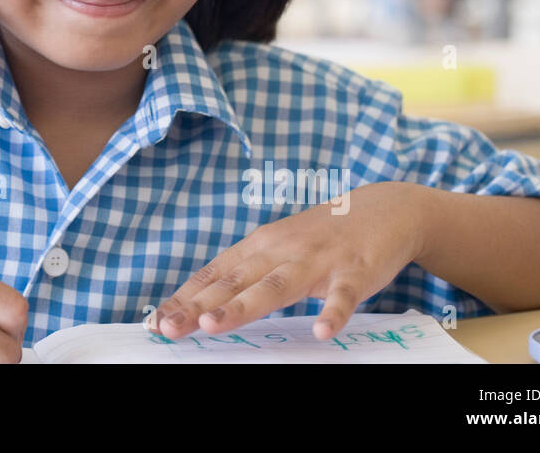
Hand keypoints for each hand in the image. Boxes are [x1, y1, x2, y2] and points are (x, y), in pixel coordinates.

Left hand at [153, 181, 425, 341]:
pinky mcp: (354, 272)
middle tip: (169, 327)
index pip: (213, 275)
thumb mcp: (277, 248)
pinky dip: (332, 313)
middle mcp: (280, 250)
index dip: (184, 298)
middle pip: (234, 281)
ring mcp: (317, 260)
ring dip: (243, 305)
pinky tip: (322, 331)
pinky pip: (342, 295)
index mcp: (258, 246)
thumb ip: (245, 275)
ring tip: (214, 325)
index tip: (155, 321)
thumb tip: (201, 303)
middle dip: (198, 306)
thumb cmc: (321, 236)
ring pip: (276, 286)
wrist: (384, 208)